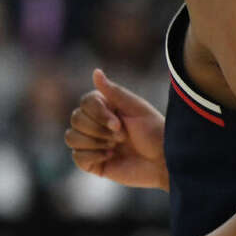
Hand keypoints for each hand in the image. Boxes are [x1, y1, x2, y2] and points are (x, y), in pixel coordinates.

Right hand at [66, 69, 168, 190]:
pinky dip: (93, 156)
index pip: (84, 104)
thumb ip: (114, 91)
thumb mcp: (136, 108)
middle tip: (122, 137)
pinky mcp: (92, 163)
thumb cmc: (155, 133)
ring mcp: (92, 144)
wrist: (164, 162)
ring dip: (94, 142)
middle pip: (75, 119)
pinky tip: (111, 157)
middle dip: (98, 130)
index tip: (119, 124)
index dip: (98, 114)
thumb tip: (96, 72)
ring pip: (71, 137)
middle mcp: (96, 124)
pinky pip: (77, 157)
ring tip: (115, 147)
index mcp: (106, 108)